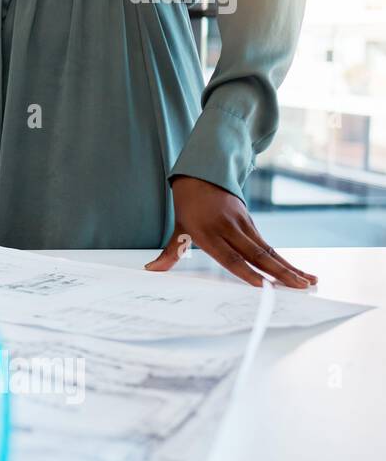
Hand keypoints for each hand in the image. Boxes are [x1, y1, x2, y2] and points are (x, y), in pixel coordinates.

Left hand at [145, 176, 316, 287]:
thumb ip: (170, 253)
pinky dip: (284, 259)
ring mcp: (243, 225)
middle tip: (299, 287)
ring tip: (308, 282)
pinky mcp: (251, 223)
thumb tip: (151, 269)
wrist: (202, 173)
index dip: (245, 271)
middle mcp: (228, 229)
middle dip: (279, 272)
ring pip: (268, 250)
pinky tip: (299, 271)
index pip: (229, 256)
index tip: (262, 284)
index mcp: (208, 233)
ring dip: (289, 267)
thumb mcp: (178, 228)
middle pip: (256, 254)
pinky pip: (269, 245)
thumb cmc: (188, 205)